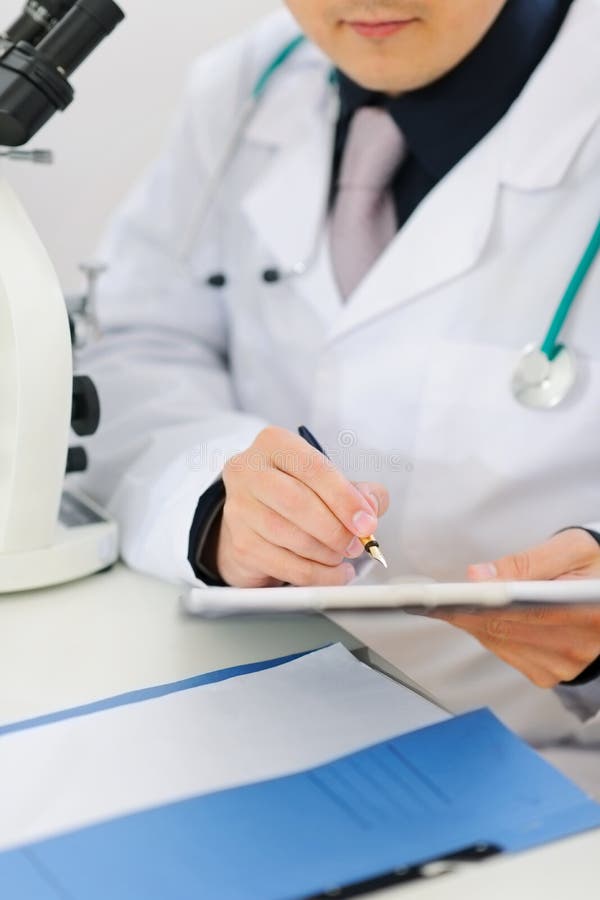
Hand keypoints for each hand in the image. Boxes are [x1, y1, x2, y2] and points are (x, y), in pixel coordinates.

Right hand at [215, 427, 388, 587]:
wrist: (255, 519)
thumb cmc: (296, 493)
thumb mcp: (330, 481)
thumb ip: (359, 490)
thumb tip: (371, 507)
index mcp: (274, 444)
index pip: (313, 469)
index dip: (345, 498)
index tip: (367, 522)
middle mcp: (248, 471)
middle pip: (297, 502)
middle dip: (335, 528)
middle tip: (356, 544)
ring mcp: (239, 508)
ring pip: (289, 536)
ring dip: (326, 553)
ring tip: (341, 555)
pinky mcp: (240, 543)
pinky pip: (284, 564)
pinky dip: (316, 574)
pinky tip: (332, 573)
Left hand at [431, 529, 599, 687]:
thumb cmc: (591, 566)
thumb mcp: (571, 548)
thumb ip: (529, 561)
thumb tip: (480, 575)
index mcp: (594, 613)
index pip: (533, 611)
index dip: (492, 602)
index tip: (462, 593)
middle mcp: (581, 647)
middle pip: (510, 630)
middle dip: (471, 611)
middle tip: (440, 596)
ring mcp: (564, 666)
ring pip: (500, 643)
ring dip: (473, 622)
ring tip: (451, 602)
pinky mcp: (547, 675)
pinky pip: (504, 653)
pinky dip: (485, 633)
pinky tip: (474, 617)